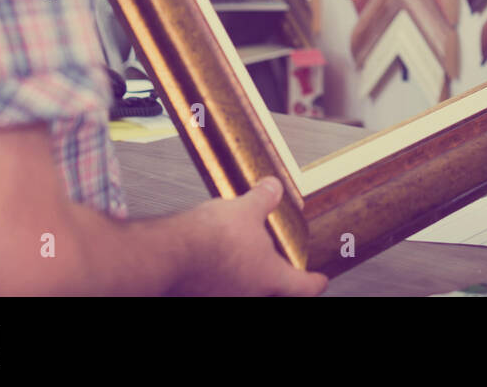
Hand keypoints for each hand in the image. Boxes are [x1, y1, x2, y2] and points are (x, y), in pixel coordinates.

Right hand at [175, 177, 327, 295]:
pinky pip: (216, 288)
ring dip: (243, 275)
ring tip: (235, 253)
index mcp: (271, 278)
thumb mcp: (245, 209)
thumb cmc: (207, 241)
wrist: (165, 255)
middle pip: (273, 291)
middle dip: (274, 276)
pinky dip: (217, 276)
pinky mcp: (199, 297)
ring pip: (243, 289)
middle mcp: (250, 297)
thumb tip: (273, 187)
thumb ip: (264, 199)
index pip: (305, 286)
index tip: (321, 279)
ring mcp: (223, 300)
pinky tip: (209, 259)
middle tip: (274, 262)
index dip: (315, 281)